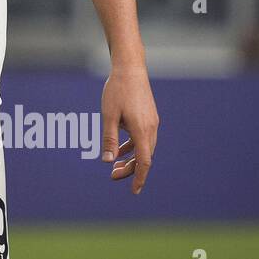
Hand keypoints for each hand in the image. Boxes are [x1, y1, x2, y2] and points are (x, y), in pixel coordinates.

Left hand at [100, 65, 158, 194]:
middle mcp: (151, 128)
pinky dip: (132, 146)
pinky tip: (119, 149)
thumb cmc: (117, 90)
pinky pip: (142, 138)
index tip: (134, 191)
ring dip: (131, 159)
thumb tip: (107, 162)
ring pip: (144, 148)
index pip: (144, 161)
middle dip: (131, 170)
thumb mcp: (108, 115)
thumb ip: (109, 139)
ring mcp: (151, 122)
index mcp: (142, 130)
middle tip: (113, 176)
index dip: (139, 177)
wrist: (130, 68)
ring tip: (115, 166)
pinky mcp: (148, 117)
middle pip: (144, 157)